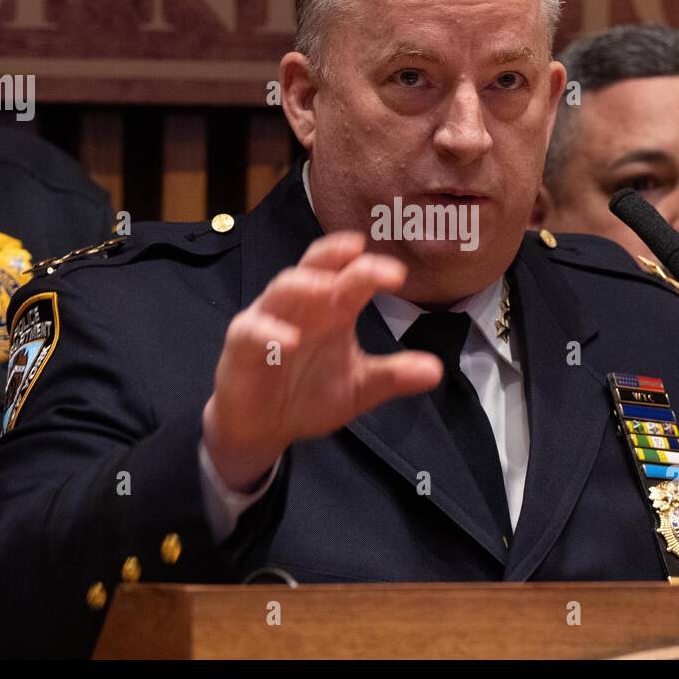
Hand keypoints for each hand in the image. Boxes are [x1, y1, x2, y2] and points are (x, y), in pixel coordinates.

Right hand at [202, 231, 443, 490]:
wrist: (264, 428)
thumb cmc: (309, 395)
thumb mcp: (358, 387)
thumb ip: (392, 376)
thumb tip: (435, 371)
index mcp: (333, 309)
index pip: (352, 277)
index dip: (372, 270)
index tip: (398, 275)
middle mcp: (302, 306)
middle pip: (314, 265)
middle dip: (334, 255)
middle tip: (357, 250)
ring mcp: (270, 320)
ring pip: (281, 288)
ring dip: (303, 285)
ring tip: (326, 288)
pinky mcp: (242, 345)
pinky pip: (251, 331)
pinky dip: (268, 332)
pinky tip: (288, 340)